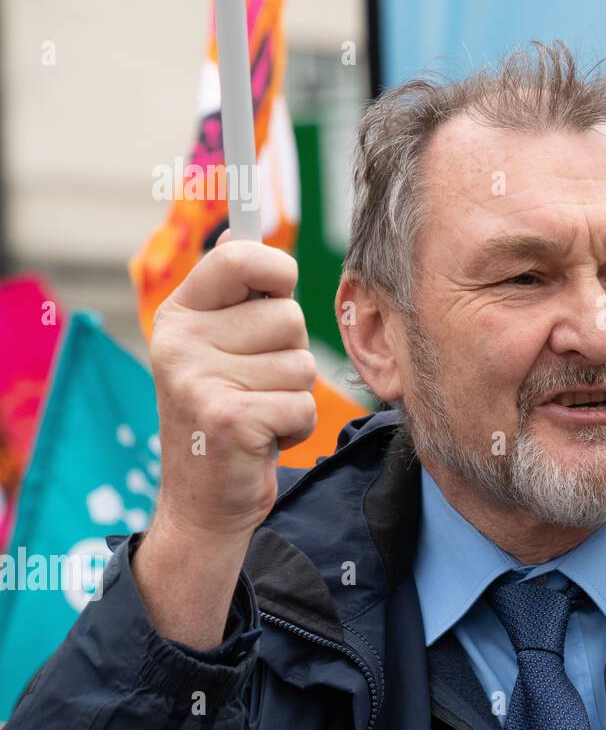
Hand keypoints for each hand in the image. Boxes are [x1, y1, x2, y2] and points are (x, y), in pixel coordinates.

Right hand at [149, 230, 316, 544]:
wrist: (204, 499)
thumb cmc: (228, 410)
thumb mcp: (220, 345)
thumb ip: (236, 294)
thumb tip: (243, 230)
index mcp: (179, 315)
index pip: (240, 258)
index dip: (278, 270)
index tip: (279, 290)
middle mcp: (179, 343)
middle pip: (289, 317)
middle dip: (291, 354)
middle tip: (257, 384)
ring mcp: (198, 382)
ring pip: (302, 364)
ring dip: (294, 393)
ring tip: (258, 412)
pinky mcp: (227, 420)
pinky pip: (303, 404)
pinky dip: (296, 426)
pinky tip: (263, 438)